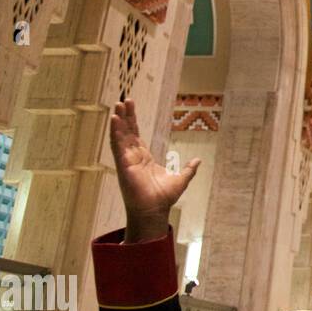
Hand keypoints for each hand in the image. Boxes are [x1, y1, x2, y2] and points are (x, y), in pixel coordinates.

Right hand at [109, 99, 199, 240]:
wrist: (155, 210)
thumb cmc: (163, 198)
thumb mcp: (181, 179)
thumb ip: (188, 169)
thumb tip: (197, 161)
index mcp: (144, 158)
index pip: (136, 134)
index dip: (133, 121)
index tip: (130, 107)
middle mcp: (133, 157)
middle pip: (127, 132)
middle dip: (125, 116)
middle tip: (123, 100)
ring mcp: (127, 160)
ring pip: (120, 136)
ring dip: (118, 121)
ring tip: (117, 105)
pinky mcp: (123, 165)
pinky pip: (118, 146)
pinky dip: (115, 133)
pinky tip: (114, 120)